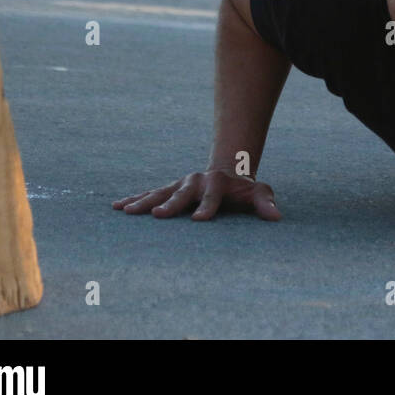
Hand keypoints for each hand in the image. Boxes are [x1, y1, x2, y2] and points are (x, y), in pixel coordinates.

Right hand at [112, 169, 280, 220]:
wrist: (228, 173)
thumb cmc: (244, 190)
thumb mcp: (258, 193)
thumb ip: (265, 203)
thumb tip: (277, 217)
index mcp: (217, 182)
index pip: (213, 197)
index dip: (207, 207)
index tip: (199, 220)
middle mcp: (195, 181)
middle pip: (182, 193)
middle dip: (171, 204)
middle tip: (158, 215)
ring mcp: (180, 184)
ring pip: (160, 193)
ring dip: (144, 201)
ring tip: (126, 210)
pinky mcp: (169, 190)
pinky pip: (149, 194)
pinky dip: (134, 199)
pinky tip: (117, 206)